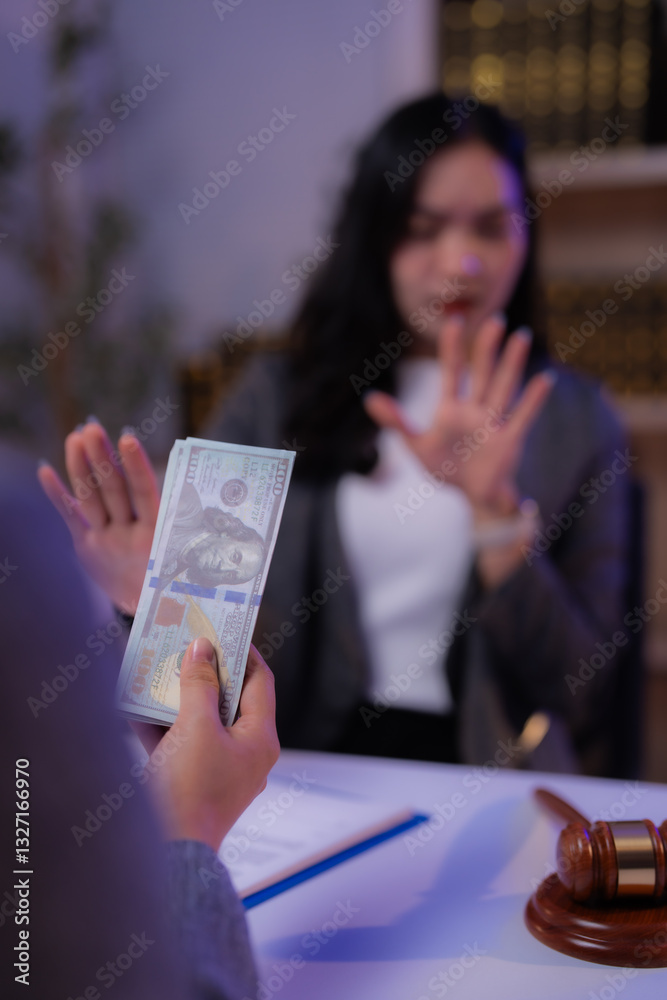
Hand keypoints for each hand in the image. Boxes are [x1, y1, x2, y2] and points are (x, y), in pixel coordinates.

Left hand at [38, 422, 158, 613]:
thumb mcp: (180, 544)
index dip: (135, 464)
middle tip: (91, 427)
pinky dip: (57, 494)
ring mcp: (104, 542)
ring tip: (76, 436)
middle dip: (101, 456)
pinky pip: (70, 517)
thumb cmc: (170, 566)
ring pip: (90, 499)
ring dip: (81, 465)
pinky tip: (45, 470)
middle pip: (112, 490)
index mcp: (157, 533)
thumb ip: (173, 512)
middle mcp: (128, 536)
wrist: (148, 609)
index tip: (128, 437)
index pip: (144, 492)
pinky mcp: (86, 547)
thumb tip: (176, 473)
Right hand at [135, 638, 279, 850]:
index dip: (243, 652)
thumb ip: (200, 684)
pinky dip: (162, 725)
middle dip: (206, 672)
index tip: (224, 629)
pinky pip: (181, 744)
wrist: (169, 852)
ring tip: (161, 667)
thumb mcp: (196, 727)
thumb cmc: (192, 790)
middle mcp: (246, 753)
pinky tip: (136, 705)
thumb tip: (202, 649)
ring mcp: (220, 769)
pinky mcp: (193, 781)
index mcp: (260, 739)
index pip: (260, 681)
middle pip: (230, 700)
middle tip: (187, 644)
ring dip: (180, 696)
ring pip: (202, 720)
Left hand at [364, 315, 554, 517]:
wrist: (471, 496)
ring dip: (512, 364)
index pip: (452, 372)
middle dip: (487, 348)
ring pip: (504, 388)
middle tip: (496, 319)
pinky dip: (533, 399)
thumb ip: (397, 422)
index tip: (454, 321)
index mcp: (452, 409)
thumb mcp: (416, 446)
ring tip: (521, 336)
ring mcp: (494, 424)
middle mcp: (475, 410)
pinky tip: (544, 379)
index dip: (452, 348)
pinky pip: (522, 417)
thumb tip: (370, 398)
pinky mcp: (509, 442)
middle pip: (482, 373)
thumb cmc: (446, 468)